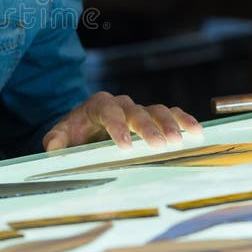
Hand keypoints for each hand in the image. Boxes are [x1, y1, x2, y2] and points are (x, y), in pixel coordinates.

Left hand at [43, 91, 202, 151]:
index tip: (125, 147)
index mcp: (97, 105)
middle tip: (160, 145)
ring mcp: (137, 109)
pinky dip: (183, 120)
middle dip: (148, 128)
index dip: (117, 128)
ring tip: (181, 141)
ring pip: (157, 110)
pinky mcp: (151, 117)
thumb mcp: (61, 136)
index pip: (108, 112)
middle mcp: (120, 104)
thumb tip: (54, 147)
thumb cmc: (73, 133)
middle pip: (137, 111)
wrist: (83, 127)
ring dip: (170, 124)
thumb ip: (56, 140)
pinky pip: (170, 114)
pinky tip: (197, 132)